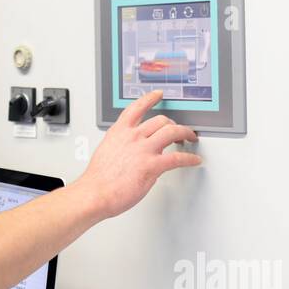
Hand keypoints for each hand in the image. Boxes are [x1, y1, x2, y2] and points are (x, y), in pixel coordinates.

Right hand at [73, 89, 201, 219]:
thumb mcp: (106, 152)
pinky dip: (189, 158)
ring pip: (172, 131)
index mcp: (119, 132)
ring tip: (190, 138)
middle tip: (178, 130)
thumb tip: (134, 151)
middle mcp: (132, 137)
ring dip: (185, 133)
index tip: (157, 95)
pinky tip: (193, 160)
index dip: (149, 99)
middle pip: (160, 120)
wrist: (95, 193)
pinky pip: (178, 158)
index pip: (136, 108)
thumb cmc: (98, 179)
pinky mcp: (152, 166)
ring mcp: (143, 150)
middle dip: (173, 124)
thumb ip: (121, 146)